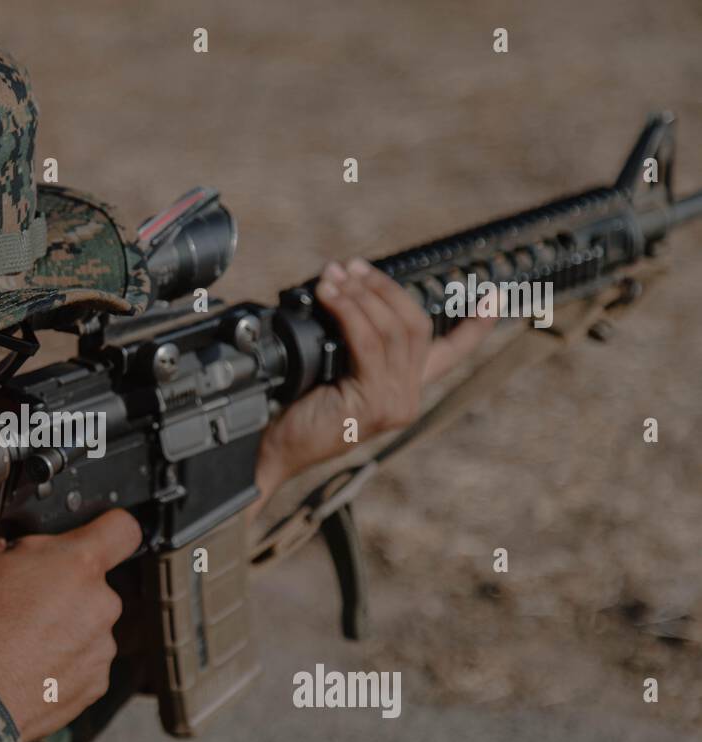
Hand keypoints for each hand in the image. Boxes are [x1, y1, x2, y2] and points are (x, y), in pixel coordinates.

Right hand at [0, 509, 141, 740]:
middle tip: (23, 599)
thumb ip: (9, 536)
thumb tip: (18, 539)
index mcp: (79, 563)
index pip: (123, 528)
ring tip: (20, 639)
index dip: (108, 528)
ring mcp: (103, 647)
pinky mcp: (96, 684)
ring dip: (65, 626)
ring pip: (89, 623)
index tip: (95, 536)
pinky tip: (28, 666)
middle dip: (66, 585)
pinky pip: (85, 661)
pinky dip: (63, 662)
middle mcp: (102, 603)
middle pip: (95, 582)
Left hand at [255, 257, 496, 501]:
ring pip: (392, 330)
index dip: (474, 326)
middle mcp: (406, 399)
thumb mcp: (333, 372)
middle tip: (350, 267)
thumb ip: (355, 344)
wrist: (270, 449)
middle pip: (415, 326)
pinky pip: (367, 342)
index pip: (451, 355)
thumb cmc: (292, 409)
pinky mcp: (372, 402)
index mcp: (403, 391)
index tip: (495, 297)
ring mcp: (393, 403)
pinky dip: (348, 312)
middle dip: (383, 289)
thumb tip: (347, 289)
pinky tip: (330, 296)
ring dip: (361, 295)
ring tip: (333, 276)